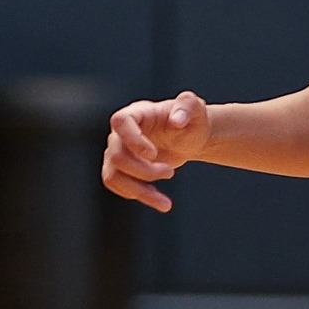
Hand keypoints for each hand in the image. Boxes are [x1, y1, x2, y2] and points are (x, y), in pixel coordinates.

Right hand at [103, 91, 209, 212]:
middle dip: (145, 171)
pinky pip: (116, 184)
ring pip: (113, 175)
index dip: (132, 140)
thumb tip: (177, 120)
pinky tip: (157, 199)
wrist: (190, 139)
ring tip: (165, 202)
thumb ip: (188, 106)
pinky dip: (136, 195)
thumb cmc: (191, 121)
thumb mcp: (196, 109)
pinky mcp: (120, 168)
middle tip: (170, 172)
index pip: (120, 122)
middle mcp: (121, 132)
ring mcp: (118, 150)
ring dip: (139, 191)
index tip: (153, 154)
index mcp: (137, 113)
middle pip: (117, 155)